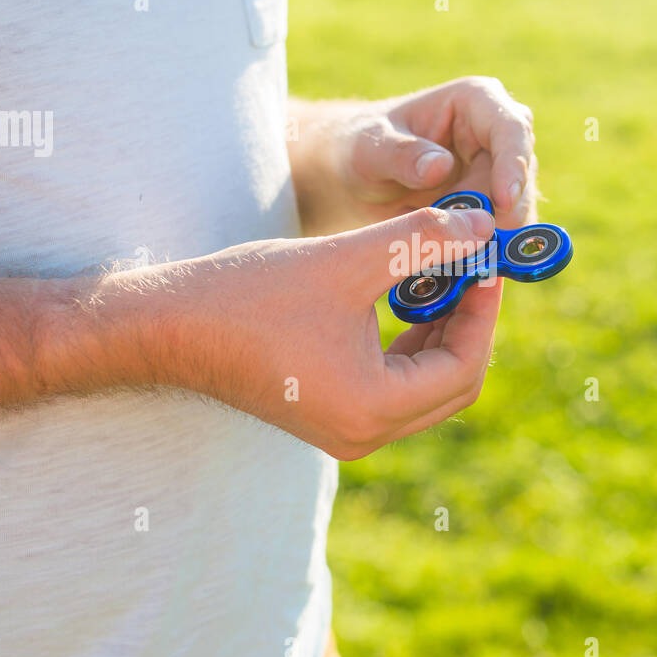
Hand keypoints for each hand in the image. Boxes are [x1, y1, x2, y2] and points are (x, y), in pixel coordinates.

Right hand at [108, 205, 501, 459]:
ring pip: (425, 386)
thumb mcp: (346, 259)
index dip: (484, 310)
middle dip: (469, 322)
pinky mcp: (328, 416)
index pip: (464, 366)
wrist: (167, 326)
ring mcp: (346, 430)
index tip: (488, 259)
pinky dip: (409, 346)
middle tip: (474, 265)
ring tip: (443, 273)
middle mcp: (364, 433)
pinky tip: (405, 296)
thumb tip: (483, 223)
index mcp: (373, 407)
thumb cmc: (249, 294)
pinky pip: (393, 388)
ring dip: (440, 332)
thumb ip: (422, 240)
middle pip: (452, 384)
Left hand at [288, 76, 537, 234]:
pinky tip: (445, 261)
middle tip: (462, 243)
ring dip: (483, 237)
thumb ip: (400, 154)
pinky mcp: (494, 208)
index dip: (514, 165)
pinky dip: (478, 252)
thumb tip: (442, 166)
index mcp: (475, 101)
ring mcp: (500, 173)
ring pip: (516, 213)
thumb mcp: (369, 148)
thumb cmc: (360, 148)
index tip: (503, 201)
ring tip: (439, 250)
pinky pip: (500, 235)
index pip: (511, 129)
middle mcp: (497, 135)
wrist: (354, 178)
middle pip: (520, 178)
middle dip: (496, 214)